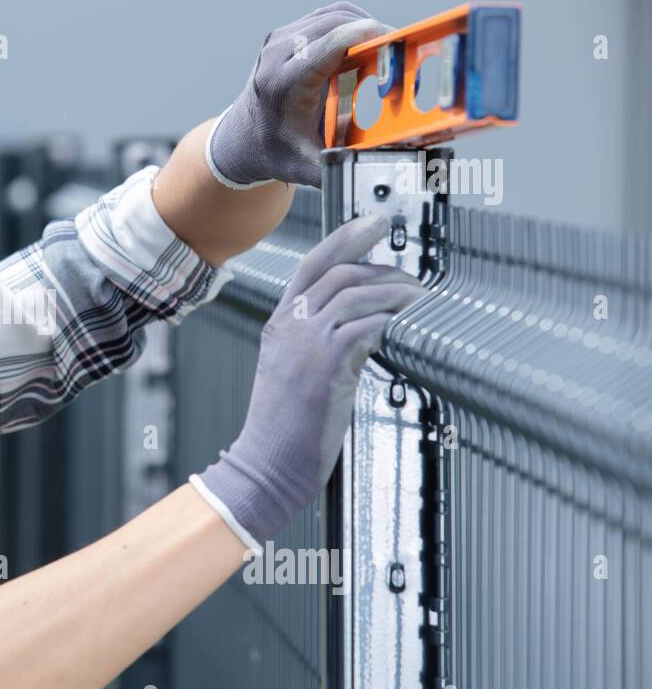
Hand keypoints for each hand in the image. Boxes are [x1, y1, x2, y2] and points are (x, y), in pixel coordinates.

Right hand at [189, 213, 425, 548]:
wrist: (267, 465)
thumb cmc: (283, 430)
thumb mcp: (296, 374)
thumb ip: (324, 344)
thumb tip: (368, 327)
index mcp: (278, 325)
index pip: (311, 265)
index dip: (344, 238)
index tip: (373, 224)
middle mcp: (289, 327)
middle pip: (339, 272)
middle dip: (383, 266)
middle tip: (413, 275)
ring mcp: (306, 343)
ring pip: (357, 294)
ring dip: (396, 292)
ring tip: (421, 299)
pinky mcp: (326, 364)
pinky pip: (368, 326)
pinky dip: (393, 320)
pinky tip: (409, 326)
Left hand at [207, 2, 391, 188]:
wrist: (243, 140)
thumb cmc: (275, 152)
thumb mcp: (308, 167)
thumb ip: (343, 166)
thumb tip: (383, 164)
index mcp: (283, 83)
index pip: (332, 44)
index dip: (371, 39)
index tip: (400, 49)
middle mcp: (278, 54)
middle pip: (338, 23)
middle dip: (375, 34)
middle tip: (402, 57)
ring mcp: (280, 39)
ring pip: (336, 14)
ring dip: (365, 28)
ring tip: (385, 55)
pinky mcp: (288, 33)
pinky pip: (329, 16)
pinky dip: (352, 26)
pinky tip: (365, 49)